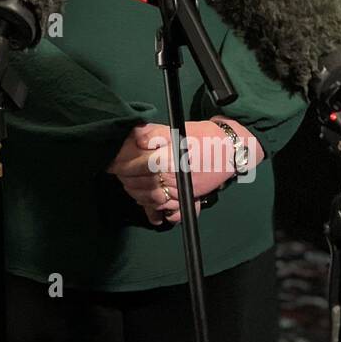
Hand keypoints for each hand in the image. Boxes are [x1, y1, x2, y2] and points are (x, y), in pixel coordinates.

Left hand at [106, 120, 258, 225]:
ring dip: (136, 194)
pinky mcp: (188, 200)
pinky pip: (169, 212)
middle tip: (117, 172)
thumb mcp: (175, 129)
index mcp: (167, 160)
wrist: (229, 149)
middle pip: (140, 185)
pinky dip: (156, 210)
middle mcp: (173, 179)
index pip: (136, 167)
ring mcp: (181, 192)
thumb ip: (153, 133)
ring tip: (129, 184)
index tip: (111, 163)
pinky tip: (148, 202)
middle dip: (125, 179)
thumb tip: (136, 139)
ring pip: (151, 199)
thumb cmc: (202, 137)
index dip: (120, 165)